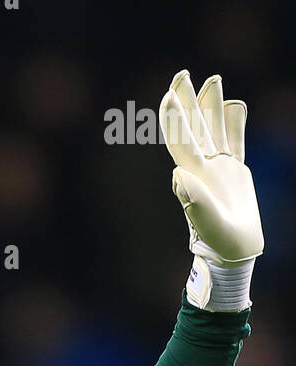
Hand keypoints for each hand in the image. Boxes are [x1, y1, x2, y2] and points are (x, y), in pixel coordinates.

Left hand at [160, 71, 262, 310]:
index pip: (180, 138)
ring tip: (212, 80)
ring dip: (211, 105)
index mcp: (193, 174)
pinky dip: (235, 122)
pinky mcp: (235, 171)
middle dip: (188, 100)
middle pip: (194, 125)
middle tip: (182, 73)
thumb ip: (193, 199)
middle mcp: (203, 166)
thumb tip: (178, 175)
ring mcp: (219, 167)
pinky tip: (234, 105)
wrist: (234, 251)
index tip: (169, 94)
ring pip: (215, 128)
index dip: (174, 116)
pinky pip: (236, 140)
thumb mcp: (206, 221)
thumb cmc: (218, 241)